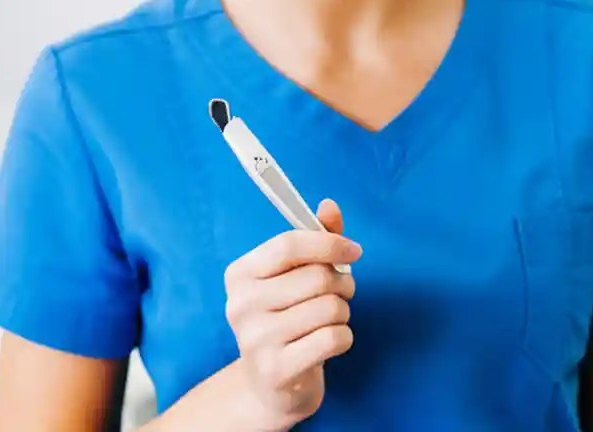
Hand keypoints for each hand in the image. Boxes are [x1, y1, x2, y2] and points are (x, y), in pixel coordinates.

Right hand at [222, 199, 361, 430]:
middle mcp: (241, 305)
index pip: (289, 245)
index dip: (328, 243)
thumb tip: (329, 207)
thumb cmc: (287, 322)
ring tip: (330, 321)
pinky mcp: (276, 369)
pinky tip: (330, 344)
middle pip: (316, 278)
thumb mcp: (294, 278)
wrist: (270, 386)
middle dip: (343, 284)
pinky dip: (344, 338)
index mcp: (239, 274)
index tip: (353, 250)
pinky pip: (333, 338)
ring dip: (343, 313)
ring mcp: (255, 339)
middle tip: (341, 294)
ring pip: (330, 308)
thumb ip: (314, 242)